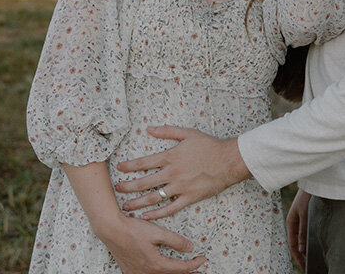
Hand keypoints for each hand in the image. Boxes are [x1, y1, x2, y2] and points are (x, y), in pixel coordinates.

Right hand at [94, 212, 206, 273]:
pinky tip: (159, 272)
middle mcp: (147, 272)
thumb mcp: (158, 232)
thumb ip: (176, 241)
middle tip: (199, 272)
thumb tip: (190, 248)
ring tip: (183, 273)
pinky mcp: (129, 271)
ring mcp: (137, 273)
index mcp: (157, 264)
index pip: (181, 268)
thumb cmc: (133, 229)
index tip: (202, 259)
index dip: (194, 265)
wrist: (111, 230)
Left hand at [114, 126, 250, 220]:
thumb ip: (167, 131)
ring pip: (153, 198)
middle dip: (128, 187)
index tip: (119, 168)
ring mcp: (180, 187)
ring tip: (126, 206)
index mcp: (170, 156)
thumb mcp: (188, 133)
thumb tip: (149, 128)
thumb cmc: (209, 146)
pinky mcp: (189, 198)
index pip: (143, 162)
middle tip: (116, 190)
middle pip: (144, 182)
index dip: (129, 166)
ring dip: (137, 202)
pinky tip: (146, 216)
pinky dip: (157, 214)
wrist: (228, 161)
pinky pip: (170, 208)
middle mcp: (172, 173)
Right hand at [286, 188, 311, 271]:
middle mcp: (294, 224)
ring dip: (306, 249)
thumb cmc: (307, 196)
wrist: (313, 182)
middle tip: (308, 267)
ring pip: (302, 239)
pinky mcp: (307, 218)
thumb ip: (303, 231)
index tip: (304, 267)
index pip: (292, 245)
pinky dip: (309, 242)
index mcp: (290, 223)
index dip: (298, 257)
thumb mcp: (305, 214)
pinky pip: (306, 234)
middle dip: (301, 256)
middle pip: (296, 244)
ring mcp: (300, 221)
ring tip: (312, 260)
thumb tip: (300, 249)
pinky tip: (315, 246)